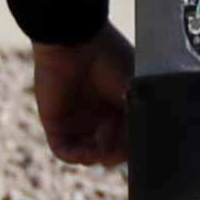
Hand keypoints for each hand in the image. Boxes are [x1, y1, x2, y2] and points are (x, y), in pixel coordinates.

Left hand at [32, 26, 134, 165]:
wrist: (76, 43)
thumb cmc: (111, 59)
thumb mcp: (135, 92)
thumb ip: (139, 121)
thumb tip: (143, 149)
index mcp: (119, 109)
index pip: (127, 143)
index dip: (134, 149)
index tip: (139, 141)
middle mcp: (98, 118)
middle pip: (109, 154)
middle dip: (117, 151)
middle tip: (120, 134)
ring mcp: (77, 123)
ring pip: (89, 157)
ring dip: (100, 152)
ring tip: (105, 132)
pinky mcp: (55, 124)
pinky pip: (65, 152)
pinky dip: (79, 155)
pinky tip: (92, 142)